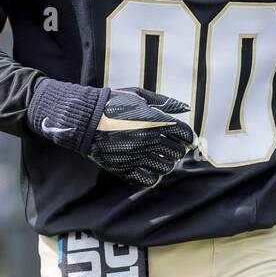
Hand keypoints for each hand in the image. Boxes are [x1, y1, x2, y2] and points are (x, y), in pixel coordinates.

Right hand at [28, 80, 195, 187]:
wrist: (86, 119)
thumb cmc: (114, 104)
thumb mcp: (139, 96)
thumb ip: (165, 102)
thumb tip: (186, 107)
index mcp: (155, 121)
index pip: (185, 135)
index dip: (189, 138)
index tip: (188, 140)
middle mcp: (148, 140)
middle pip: (177, 152)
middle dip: (178, 150)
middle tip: (172, 147)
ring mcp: (137, 156)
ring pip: (166, 168)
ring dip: (167, 163)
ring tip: (160, 157)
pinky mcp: (125, 169)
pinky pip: (149, 180)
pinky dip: (154, 176)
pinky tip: (149, 167)